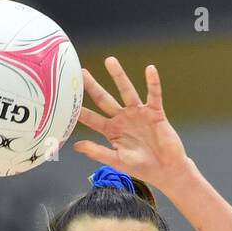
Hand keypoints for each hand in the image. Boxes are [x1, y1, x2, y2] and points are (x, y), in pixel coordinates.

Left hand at [72, 58, 189, 188]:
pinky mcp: (155, 113)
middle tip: (81, 72)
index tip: (66, 100)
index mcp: (111, 131)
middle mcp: (122, 119)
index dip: (79, 111)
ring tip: (110, 61)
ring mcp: (138, 114)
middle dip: (93, 86)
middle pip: (104, 99)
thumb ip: (97, 152)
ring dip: (119, 76)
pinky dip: (152, 83)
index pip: (91, 118)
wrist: (165, 170)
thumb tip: (76, 145)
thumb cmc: (141, 167)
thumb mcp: (116, 160)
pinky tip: (150, 70)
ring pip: (126, 91)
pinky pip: (153, 95)